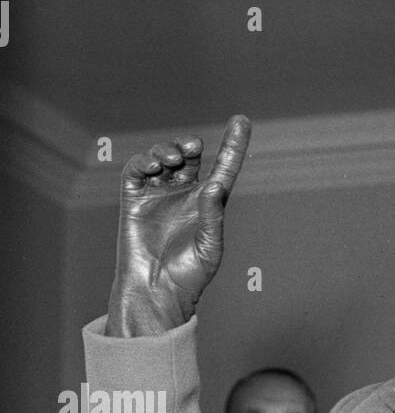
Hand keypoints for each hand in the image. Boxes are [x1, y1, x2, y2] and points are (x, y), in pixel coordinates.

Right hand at [106, 114, 251, 336]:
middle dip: (189, 147)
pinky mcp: (134, 198)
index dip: (233, 145)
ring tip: (172, 159)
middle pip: (189, 158)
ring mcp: (158, 194)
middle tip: (193, 149)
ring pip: (163, 159)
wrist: (157, 291)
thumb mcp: (210, 246)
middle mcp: (184, 195)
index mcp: (208, 204)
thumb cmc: (189, 275)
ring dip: (167, 151)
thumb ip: (213, 216)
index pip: (223, 168)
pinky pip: (137, 170)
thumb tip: (216, 185)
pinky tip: (154, 166)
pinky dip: (143, 161)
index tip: (242, 121)